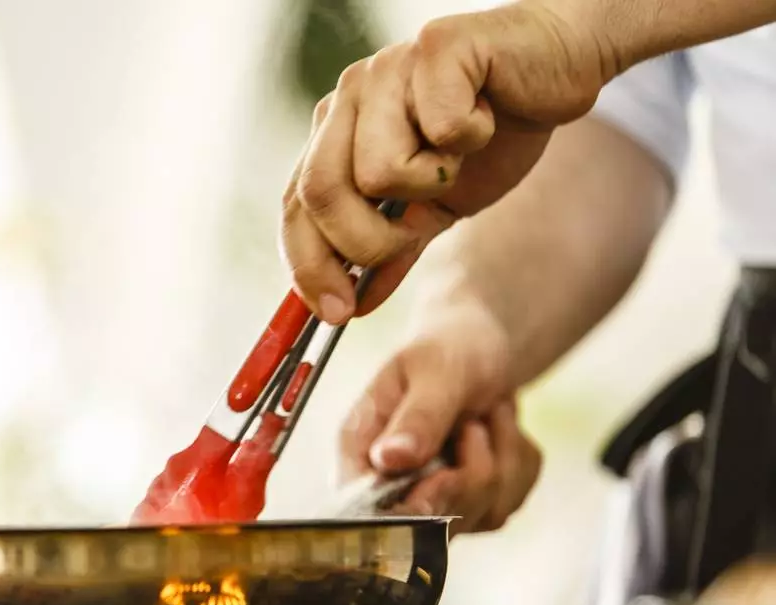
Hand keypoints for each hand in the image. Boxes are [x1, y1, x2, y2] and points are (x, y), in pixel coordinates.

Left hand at [282, 1, 615, 323]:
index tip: (337, 313)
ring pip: (377, 170)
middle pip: (320, 193)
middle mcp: (348, 98)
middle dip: (366, 242)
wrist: (554, 68)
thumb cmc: (491, 135)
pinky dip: (474, 138)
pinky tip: (487, 117)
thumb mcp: (434, 209)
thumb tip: (354, 307)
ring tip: (459, 155)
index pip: (295, 207)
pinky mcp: (434, 46)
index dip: (309, 265)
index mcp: (336, 135)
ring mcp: (385, 69)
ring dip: (432, 184)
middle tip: (412, 239)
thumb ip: (393, 252)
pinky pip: (441, 127)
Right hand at [339, 309, 541, 533]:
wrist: (478, 348)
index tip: (445, 473)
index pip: (366, 509)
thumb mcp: (434, 371)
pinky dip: (518, 463)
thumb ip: (418, 417)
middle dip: (471, 474)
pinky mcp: (472, 503)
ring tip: (487, 416)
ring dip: (502, 459)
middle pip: (430, 524)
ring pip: (480, 514)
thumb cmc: (447, 349)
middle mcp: (388, 483)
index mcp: (360, 449)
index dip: (409, 506)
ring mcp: (432, 498)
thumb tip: (390, 459)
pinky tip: (501, 431)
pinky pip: (508, 503)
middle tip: (474, 424)